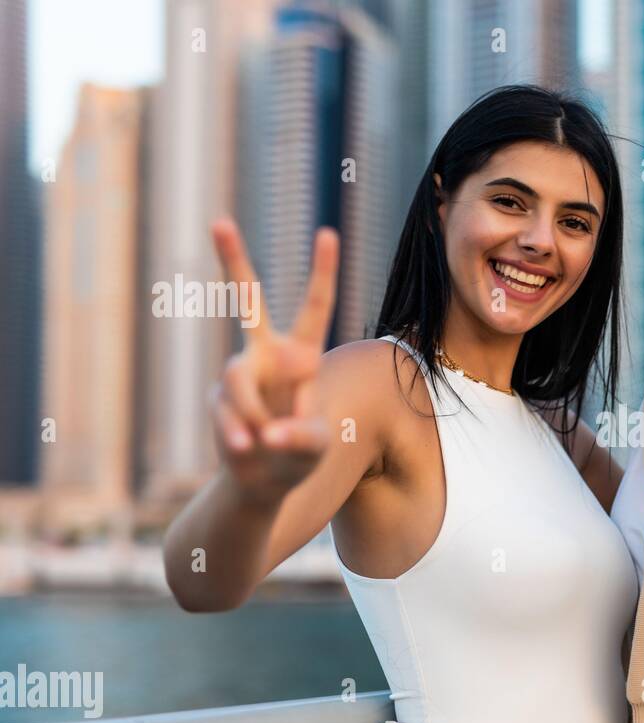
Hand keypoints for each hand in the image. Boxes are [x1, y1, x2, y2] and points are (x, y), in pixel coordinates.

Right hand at [207, 217, 338, 504]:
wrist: (263, 481)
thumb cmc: (300, 456)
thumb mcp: (314, 448)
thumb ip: (299, 437)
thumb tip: (266, 434)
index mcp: (301, 354)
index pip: (314, 307)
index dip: (321, 271)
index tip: (327, 232)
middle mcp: (267, 356)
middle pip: (247, 302)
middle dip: (232, 261)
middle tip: (218, 220)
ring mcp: (237, 374)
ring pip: (237, 382)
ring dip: (254, 417)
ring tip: (264, 443)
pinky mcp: (216, 399)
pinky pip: (226, 415)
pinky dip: (239, 437)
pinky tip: (246, 450)